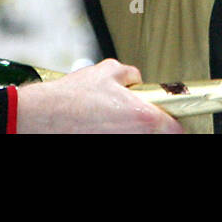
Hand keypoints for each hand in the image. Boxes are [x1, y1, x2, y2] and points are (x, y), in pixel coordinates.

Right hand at [15, 58, 182, 133]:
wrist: (45, 116)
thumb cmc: (73, 97)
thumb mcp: (108, 70)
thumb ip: (131, 74)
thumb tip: (137, 81)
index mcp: (142, 116)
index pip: (175, 128)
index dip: (173, 119)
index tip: (168, 114)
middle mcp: (135, 136)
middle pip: (156, 135)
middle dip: (149, 123)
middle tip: (135, 114)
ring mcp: (121, 146)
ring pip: (137, 137)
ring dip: (132, 129)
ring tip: (114, 118)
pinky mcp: (106, 151)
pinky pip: (122, 139)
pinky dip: (117, 133)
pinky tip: (102, 125)